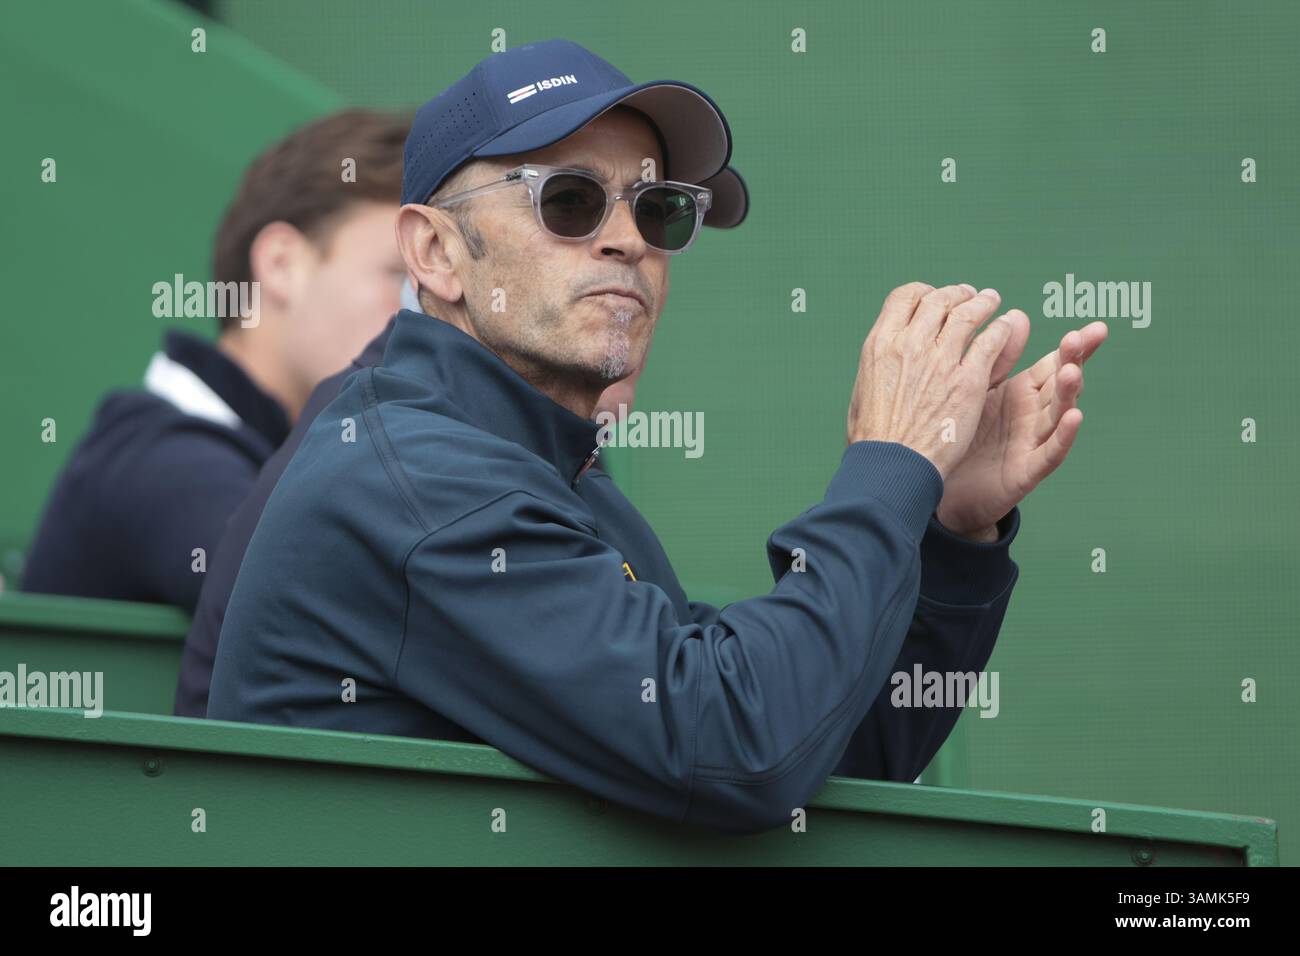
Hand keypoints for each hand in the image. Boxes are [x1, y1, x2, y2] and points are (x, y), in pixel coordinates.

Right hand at [847, 282, 1014, 478]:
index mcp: (880, 344)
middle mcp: (910, 344)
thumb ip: (880, 365)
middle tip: (968, 295)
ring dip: (982, 303)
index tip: (933, 299)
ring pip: (968, 313)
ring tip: (991, 301)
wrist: (891, 465)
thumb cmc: (874, 439)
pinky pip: (991, 341)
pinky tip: (1006, 328)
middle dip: (956, 294)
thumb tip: (885, 356)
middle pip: (938, 300)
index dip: (923, 293)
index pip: (905, 297)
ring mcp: (941, 360)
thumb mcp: (864, 390)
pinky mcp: (969, 381)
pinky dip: (1001, 330)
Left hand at [935, 315, 1108, 537]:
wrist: (942, 487)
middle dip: (1073, 361)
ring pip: (1058, 415)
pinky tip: (1073, 417)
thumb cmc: (963, 435)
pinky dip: (1063, 437)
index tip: (1098, 327)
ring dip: (1069, 394)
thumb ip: (998, 357)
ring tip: (1072, 371)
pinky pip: (1049, 453)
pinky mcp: (1026, 472)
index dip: (1075, 347)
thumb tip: (1019, 314)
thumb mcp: (979, 390)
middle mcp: (1034, 415)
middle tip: (1081, 337)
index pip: (1054, 364)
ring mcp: (1033, 443)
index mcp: (1023, 393)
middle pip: (1060, 385)